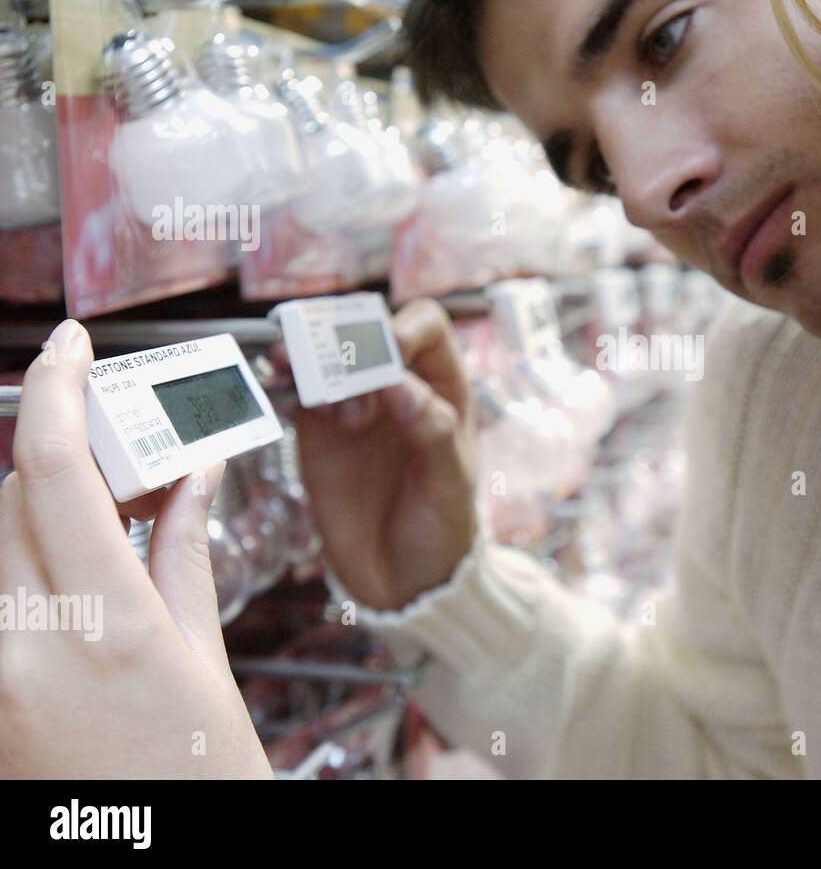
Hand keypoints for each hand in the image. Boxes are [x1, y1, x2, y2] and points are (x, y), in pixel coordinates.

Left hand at [0, 320, 270, 777]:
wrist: (153, 860)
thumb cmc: (197, 777)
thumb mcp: (203, 658)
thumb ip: (182, 552)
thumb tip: (190, 474)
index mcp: (105, 627)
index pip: (60, 472)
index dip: (60, 391)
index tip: (71, 345)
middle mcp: (23, 646)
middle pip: (12, 497)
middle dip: (62, 459)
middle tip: (125, 458)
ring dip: (36, 512)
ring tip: (101, 526)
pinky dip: (20, 565)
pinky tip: (68, 576)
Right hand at [296, 299, 477, 609]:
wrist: (405, 582)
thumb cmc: (443, 529)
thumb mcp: (451, 485)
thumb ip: (432, 432)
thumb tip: (399, 384)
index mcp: (442, 389)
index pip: (424, 328)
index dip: (403, 328)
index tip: (386, 357)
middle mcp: (396, 388)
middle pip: (367, 334)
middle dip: (347, 339)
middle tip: (336, 369)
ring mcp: (353, 408)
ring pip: (327, 359)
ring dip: (312, 357)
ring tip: (301, 374)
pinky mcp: (317, 434)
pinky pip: (298, 394)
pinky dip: (285, 381)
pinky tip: (278, 381)